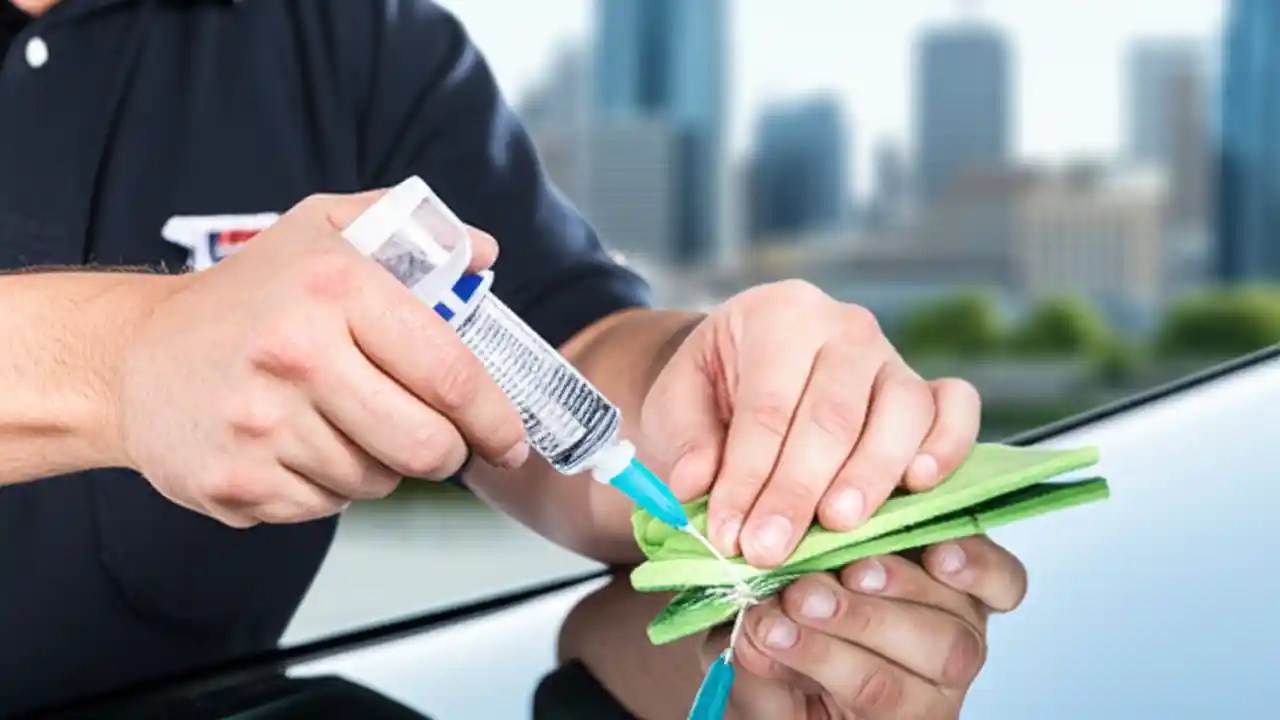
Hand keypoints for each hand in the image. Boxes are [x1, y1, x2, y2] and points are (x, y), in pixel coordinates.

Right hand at [116, 192, 527, 526]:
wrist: (131, 357)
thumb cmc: (247, 294)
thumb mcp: (320, 230)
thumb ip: (408, 230)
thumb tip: (484, 252)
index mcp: (334, 289)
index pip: (450, 374)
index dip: (495, 417)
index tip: (510, 437)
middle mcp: (298, 357)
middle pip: (425, 446)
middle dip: (449, 452)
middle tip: (442, 442)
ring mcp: (262, 427)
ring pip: (378, 482)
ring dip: (381, 464)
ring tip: (346, 423)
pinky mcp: (237, 483)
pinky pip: (326, 507)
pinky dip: (329, 486)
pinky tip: (300, 445)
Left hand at [640, 280, 980, 566]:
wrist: (745, 372)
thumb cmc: (712, 391)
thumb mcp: (677, 403)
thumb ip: (685, 439)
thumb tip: (694, 483)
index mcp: (779, 315)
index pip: (767, 406)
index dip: (747, 477)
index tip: (728, 535)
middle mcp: (844, 327)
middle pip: (831, 415)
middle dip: (797, 491)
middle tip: (769, 550)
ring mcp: (893, 357)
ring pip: (900, 413)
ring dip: (870, 476)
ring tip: (838, 525)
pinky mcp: (929, 389)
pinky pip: (955, 407)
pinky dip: (948, 444)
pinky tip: (919, 485)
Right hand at [699, 536, 1026, 718]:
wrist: (801, 607)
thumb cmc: (777, 655)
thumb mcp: (757, 669)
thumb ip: (761, 662)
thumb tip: (758, 631)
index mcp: (893, 715)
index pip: (881, 695)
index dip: (827, 660)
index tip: (773, 632)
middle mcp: (938, 677)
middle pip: (932, 656)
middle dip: (860, 624)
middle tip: (801, 596)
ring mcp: (962, 624)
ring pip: (960, 617)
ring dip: (899, 587)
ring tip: (847, 567)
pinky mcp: (974, 575)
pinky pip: (1002, 582)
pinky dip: (976, 566)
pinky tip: (936, 552)